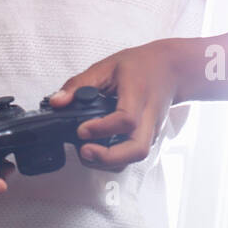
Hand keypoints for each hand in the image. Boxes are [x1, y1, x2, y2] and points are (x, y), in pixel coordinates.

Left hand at [48, 39, 195, 171]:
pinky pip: (134, 154)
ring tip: (87, 154)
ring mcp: (152, 129)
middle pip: (137, 148)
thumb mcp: (107, 66)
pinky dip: (116, 159)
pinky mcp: (150, 136)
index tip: (81, 129)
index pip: (126, 119)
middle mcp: (149, 116)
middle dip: (109, 157)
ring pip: (137, 156)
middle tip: (85, 151)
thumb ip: (80, 84)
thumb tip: (56, 102)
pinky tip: (99, 150)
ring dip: (111, 162)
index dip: (102, 128)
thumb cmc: (139, 66)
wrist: (171, 70)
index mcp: (138, 94)